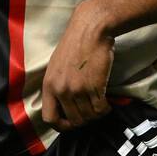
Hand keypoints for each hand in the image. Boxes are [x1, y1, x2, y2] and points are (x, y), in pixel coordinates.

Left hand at [42, 3, 115, 131]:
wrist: (91, 29)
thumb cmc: (74, 44)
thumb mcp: (56, 66)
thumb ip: (57, 86)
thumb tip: (62, 106)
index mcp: (49, 85)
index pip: (50, 118)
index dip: (61, 125)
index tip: (71, 123)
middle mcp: (61, 90)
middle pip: (73, 120)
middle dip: (84, 120)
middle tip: (90, 111)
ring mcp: (78, 89)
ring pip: (89, 116)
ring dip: (96, 114)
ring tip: (100, 105)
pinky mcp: (95, 86)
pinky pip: (101, 109)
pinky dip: (106, 109)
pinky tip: (107, 103)